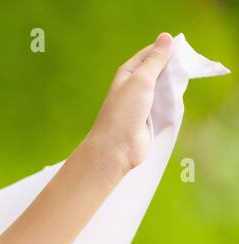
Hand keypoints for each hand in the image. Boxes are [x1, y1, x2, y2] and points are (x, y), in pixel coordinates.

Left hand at [82, 33, 173, 183]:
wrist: (117, 147)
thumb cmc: (124, 111)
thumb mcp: (141, 80)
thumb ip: (155, 60)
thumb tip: (166, 37)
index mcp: (128, 73)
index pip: (150, 53)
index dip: (165, 49)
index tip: (182, 49)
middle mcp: (135, 85)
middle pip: (160, 69)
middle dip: (172, 68)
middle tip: (185, 68)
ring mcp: (143, 101)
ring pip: (165, 86)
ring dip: (173, 86)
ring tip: (180, 84)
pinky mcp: (151, 116)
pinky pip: (166, 103)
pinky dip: (172, 100)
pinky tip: (178, 99)